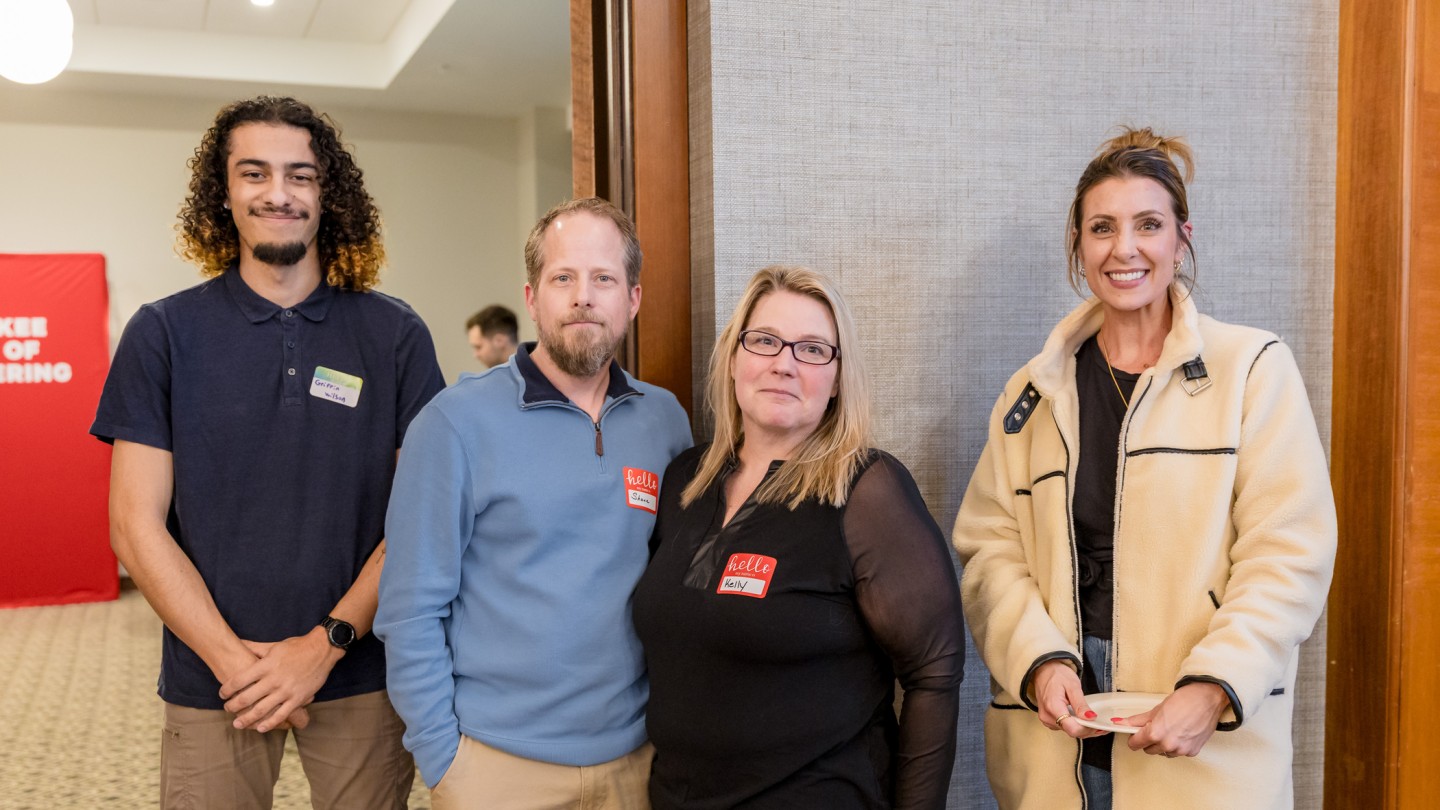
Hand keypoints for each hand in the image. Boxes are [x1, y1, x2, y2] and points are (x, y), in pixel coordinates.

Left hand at [219, 628, 341, 732]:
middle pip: (246, 697)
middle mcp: (274, 679)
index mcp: (266, 665)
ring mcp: (286, 691)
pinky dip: (269, 723)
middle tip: (227, 709)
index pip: (239, 680)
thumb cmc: (296, 647)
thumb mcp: (273, 645)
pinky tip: (260, 728)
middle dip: (233, 706)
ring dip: (246, 718)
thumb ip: (254, 647)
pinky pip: (281, 715)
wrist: (322, 649)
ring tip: (237, 723)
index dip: (227, 689)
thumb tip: (237, 642)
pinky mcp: (298, 699)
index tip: (222, 694)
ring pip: (261, 710)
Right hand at [1033, 660, 1106, 738]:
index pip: (1073, 729)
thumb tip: (1090, 718)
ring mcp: (1046, 719)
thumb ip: (1080, 704)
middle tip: (1102, 725)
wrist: (1043, 670)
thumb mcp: (1072, 685)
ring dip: (1083, 729)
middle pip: (1072, 731)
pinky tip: (1083, 721)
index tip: (1099, 725)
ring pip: (1069, 731)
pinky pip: (1065, 727)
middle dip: (1088, 730)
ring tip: (1095, 723)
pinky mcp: (1048, 719)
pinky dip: (1076, 726)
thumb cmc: (1057, 674)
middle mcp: (1047, 717)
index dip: (1088, 729)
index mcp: (1053, 707)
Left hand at [1124, 682, 1228, 757]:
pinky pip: (1178, 753)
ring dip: (1163, 744)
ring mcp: (1181, 750)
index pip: (1135, 745)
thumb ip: (1138, 720)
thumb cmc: (1184, 700)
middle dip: (1149, 741)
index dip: (1134, 738)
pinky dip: (1177, 746)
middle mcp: (1168, 745)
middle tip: (1156, 727)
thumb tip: (1120, 723)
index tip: (1135, 734)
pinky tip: (1182, 733)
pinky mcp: (1192, 752)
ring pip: (1163, 752)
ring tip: (1171, 728)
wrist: (1207, 699)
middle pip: (1149, 750)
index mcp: (1155, 734)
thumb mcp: (1156, 709)